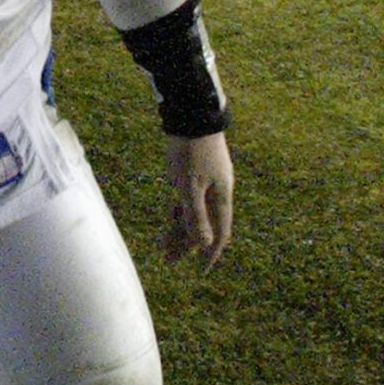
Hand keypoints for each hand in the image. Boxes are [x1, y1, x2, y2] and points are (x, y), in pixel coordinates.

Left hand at [162, 132, 233, 266]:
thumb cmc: (191, 151)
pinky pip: (189, 199)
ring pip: (194, 212)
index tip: (203, 269)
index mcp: (221, 197)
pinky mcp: (195, 172)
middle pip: (204, 225)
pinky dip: (179, 211)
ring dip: (180, 229)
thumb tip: (203, 245)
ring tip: (163, 246)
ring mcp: (206, 182)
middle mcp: (217, 192)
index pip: (220, 233)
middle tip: (168, 260)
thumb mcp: (190, 186)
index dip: (211, 252)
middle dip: (187, 244)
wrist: (191, 115)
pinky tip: (169, 217)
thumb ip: (196, 215)